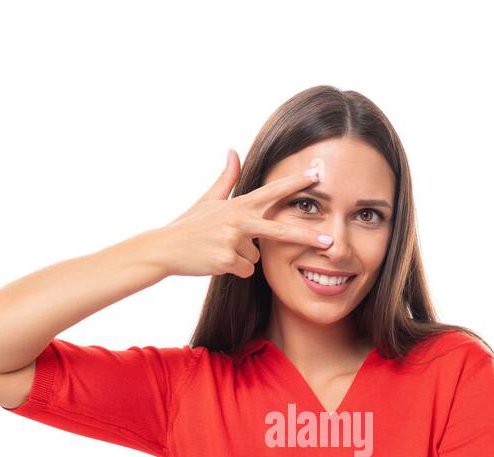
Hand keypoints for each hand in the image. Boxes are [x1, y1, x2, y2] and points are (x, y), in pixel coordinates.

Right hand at [150, 149, 333, 278]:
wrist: (165, 249)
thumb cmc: (190, 226)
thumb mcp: (208, 199)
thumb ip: (227, 178)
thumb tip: (232, 150)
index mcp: (237, 205)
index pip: (272, 192)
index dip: (296, 183)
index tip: (317, 175)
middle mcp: (238, 220)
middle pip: (280, 230)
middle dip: (306, 236)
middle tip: (328, 241)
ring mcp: (232, 240)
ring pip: (255, 256)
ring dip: (241, 257)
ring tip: (219, 250)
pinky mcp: (226, 260)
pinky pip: (245, 270)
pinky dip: (233, 270)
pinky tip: (216, 262)